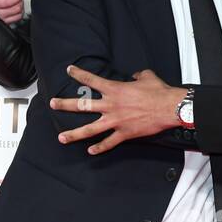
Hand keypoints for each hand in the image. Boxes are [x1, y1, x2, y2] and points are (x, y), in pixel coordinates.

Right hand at [0, 0, 23, 24]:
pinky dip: (18, 16)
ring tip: (19, 4)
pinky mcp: (3, 25)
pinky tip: (16, 12)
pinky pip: (15, 21)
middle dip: (20, 2)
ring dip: (21, 9)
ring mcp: (1, 20)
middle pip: (16, 9)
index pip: (9, 1)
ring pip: (17, 16)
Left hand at [50, 66, 184, 152]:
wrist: (169, 108)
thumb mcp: (146, 76)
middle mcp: (111, 105)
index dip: (78, 74)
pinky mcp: (124, 134)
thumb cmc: (159, 92)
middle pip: (82, 105)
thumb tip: (135, 76)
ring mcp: (116, 121)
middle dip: (65, 104)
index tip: (69, 70)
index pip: (91, 80)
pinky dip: (99, 148)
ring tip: (62, 137)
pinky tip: (90, 151)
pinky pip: (109, 143)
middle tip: (53, 103)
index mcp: (114, 89)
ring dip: (74, 133)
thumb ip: (137, 75)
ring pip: (89, 129)